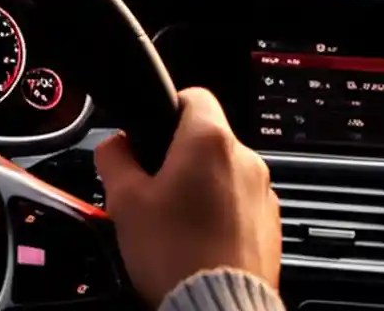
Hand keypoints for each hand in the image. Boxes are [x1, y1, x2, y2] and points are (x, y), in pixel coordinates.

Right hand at [94, 87, 279, 305]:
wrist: (216, 306)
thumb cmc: (175, 253)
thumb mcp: (124, 199)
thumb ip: (113, 157)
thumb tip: (114, 146)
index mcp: (209, 141)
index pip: (192, 95)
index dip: (166, 108)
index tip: (150, 132)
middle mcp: (245, 159)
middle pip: (205, 139)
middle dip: (177, 157)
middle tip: (149, 188)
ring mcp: (263, 193)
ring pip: (222, 173)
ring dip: (199, 187)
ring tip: (172, 221)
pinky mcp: (270, 224)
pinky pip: (239, 204)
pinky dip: (219, 213)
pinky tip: (195, 239)